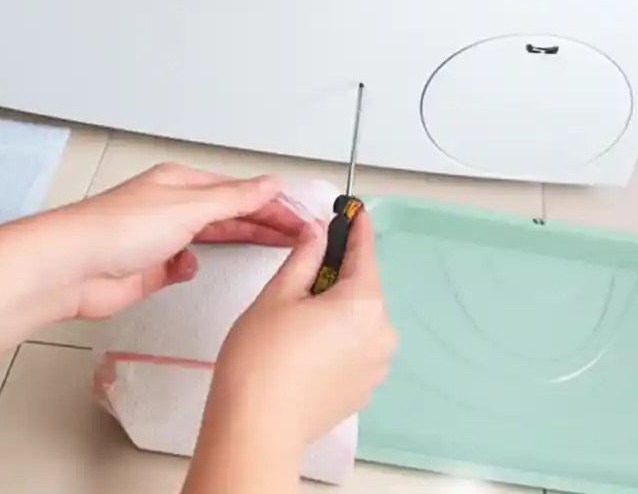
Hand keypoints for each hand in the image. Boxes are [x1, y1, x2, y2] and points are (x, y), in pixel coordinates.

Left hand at [50, 163, 304, 318]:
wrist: (72, 268)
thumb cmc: (118, 229)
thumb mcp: (188, 208)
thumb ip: (234, 199)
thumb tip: (270, 182)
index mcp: (182, 183)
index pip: (240, 191)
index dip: (274, 204)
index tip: (303, 218)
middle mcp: (172, 207)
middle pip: (231, 213)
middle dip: (265, 222)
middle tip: (302, 234)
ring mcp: (162, 238)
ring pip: (212, 238)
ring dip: (236, 240)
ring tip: (273, 247)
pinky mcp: (151, 268)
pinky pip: (184, 266)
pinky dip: (192, 267)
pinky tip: (192, 268)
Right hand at [207, 210, 396, 451]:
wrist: (256, 428)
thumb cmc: (261, 358)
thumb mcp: (278, 295)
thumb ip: (304, 258)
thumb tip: (317, 235)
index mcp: (364, 304)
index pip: (364, 253)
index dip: (355, 228)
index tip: (354, 210)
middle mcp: (381, 335)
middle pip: (362, 290)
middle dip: (335, 278)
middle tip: (298, 278)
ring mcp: (375, 367)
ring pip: (357, 322)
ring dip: (335, 312)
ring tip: (293, 322)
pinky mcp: (362, 390)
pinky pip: (353, 350)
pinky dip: (335, 341)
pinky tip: (302, 350)